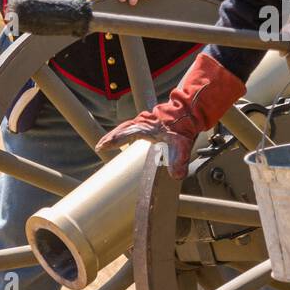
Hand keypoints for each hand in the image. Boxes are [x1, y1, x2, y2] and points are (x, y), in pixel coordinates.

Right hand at [93, 53, 245, 179]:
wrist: (189, 113)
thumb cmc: (183, 127)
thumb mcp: (182, 145)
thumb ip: (179, 160)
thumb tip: (177, 176)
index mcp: (148, 126)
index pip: (129, 132)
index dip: (116, 139)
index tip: (104, 145)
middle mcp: (143, 122)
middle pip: (123, 129)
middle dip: (110, 137)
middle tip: (100, 146)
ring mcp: (144, 121)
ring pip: (125, 126)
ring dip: (115, 134)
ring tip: (104, 143)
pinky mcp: (147, 123)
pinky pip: (130, 126)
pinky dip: (122, 132)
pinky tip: (120, 138)